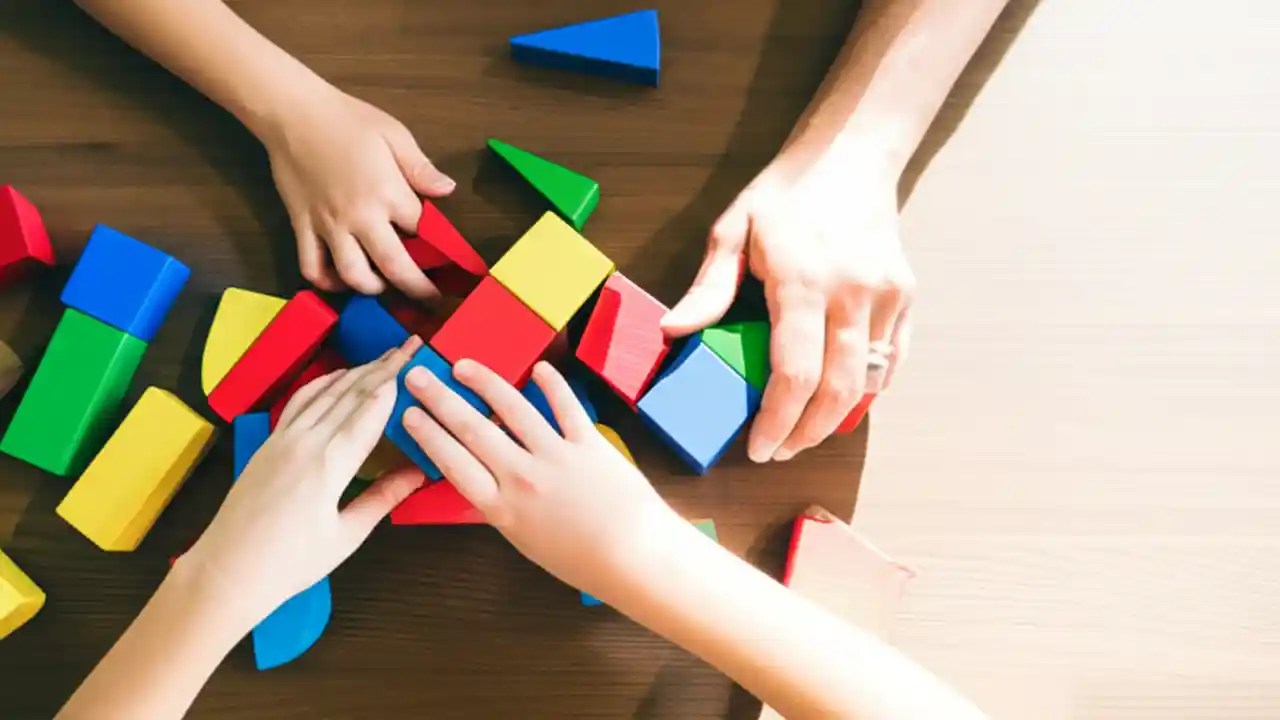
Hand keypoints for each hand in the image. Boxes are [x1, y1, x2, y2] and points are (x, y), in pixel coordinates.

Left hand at [180, 337, 425, 622]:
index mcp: (330, 463)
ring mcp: (283, 438)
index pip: (371, 410)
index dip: (397, 381)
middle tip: (411, 345)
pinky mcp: (269, 444)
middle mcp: (306, 440)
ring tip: (384, 356)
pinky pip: (300, 401)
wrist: (228, 571)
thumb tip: (419, 470)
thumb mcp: (347, 535)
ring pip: (325, 392)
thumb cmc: (291, 563)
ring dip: (357, 370)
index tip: (419, 357)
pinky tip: (338, 377)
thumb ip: (383, 497)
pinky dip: (323, 384)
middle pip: (351, 393)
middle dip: (383, 367)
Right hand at [264, 87, 454, 298]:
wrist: (293, 113)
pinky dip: (328, 282)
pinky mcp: (302, 228)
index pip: (422, 231)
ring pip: (353, 276)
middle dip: (418, 289)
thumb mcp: (394, 135)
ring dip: (374, 289)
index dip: (438, 246)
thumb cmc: (347, 120)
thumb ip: (421, 168)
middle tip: (431, 299)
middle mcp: (360, 216)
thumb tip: (448, 191)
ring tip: (386, 286)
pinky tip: (342, 280)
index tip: (448, 257)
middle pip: (395, 267)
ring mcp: (329, 226)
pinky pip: (312, 268)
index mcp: (388, 192)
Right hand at [399, 360, 682, 598]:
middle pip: (472, 429)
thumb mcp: (526, 541)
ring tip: (464, 365)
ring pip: (512, 408)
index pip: (452, 463)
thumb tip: (486, 483)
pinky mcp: (588, 443)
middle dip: (440, 399)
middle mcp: (522, 478)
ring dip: (485, 382)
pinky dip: (551, 383)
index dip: (428, 435)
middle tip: (419, 376)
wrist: (633, 557)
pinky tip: (539, 367)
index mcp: (502, 508)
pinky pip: (565, 405)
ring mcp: (555, 456)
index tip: (409, 413)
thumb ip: (503, 509)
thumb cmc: (582, 561)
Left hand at [662, 146, 915, 461]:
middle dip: (806, 433)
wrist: (852, 156)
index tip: (759, 448)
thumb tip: (675, 330)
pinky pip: (891, 361)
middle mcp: (851, 293)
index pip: (794, 374)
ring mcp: (886, 296)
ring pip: (868, 382)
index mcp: (803, 281)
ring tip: (804, 432)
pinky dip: (867, 390)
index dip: (777, 421)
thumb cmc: (785, 194)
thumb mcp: (733, 229)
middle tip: (780, 450)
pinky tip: (838, 402)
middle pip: (837, 391)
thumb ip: (709, 287)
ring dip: (836, 418)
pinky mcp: (906, 297)